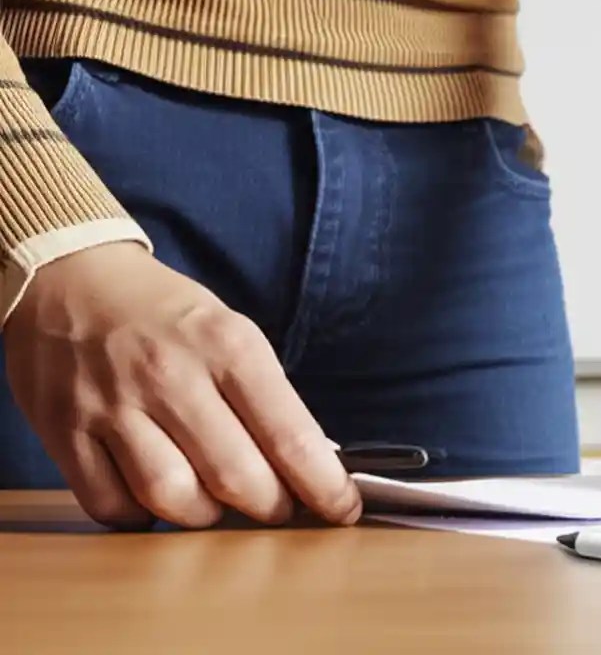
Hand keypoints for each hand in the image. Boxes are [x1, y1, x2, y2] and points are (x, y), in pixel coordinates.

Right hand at [4, 243, 361, 528]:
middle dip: (270, 508)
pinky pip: (112, 506)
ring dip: (205, 517)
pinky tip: (154, 497)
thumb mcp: (232, 334)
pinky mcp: (63, 431)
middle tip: (275, 506)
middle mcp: (172, 375)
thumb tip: (311, 466)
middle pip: (238, 478)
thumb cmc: (166, 316)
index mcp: (228, 345)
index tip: (342, 511)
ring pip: (174, 498)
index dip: (324, 487)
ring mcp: (113, 405)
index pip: (290, 436)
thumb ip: (268, 398)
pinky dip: (141, 517)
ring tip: (213, 501)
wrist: (68, 278)